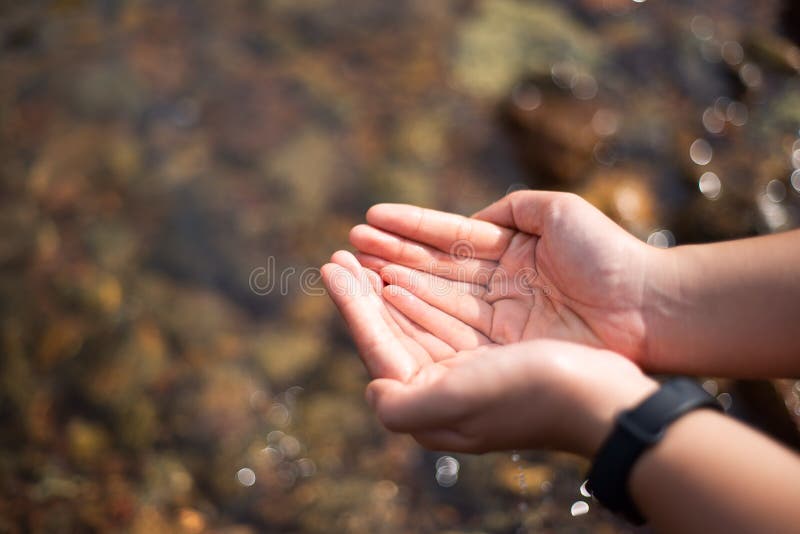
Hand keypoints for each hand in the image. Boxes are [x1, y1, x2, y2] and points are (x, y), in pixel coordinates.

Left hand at [321, 250, 655, 456]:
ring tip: (367, 247)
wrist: (606, 396)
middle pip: (395, 325)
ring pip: (421, 309)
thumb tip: (370, 391)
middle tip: (342, 251)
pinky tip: (411, 266)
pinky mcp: (500, 338)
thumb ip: (401, 407)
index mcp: (433, 398)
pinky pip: (452, 304)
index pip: (379, 342)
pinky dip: (427, 283)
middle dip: (366, 287)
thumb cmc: (532, 395)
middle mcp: (448, 381)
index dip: (351, 304)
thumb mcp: (456, 405)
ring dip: (392, 276)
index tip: (330, 265)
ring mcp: (474, 360)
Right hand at [349, 191, 660, 364]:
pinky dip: (418, 309)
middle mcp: (496, 285)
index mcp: (509, 251)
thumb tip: (474, 222)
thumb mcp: (558, 212)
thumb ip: (511, 209)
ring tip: (354, 270)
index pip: (448, 236)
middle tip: (347, 250)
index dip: (409, 227)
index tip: (370, 219)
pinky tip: (386, 296)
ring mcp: (497, 316)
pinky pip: (449, 323)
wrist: (649, 309)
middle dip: (389, 257)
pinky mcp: (500, 345)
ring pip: (433, 295)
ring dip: (393, 281)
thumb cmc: (609, 254)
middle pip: (433, 268)